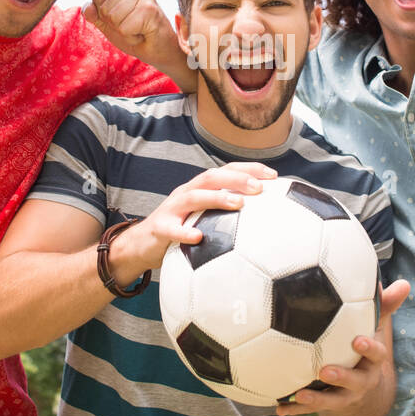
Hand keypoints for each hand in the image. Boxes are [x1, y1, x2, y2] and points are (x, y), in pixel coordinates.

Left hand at [83, 0, 173, 57]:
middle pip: (104, 8)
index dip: (106, 16)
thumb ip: (96, 16)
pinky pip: (124, 28)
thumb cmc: (139, 36)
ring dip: (124, 32)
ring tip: (139, 30)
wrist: (163, 52)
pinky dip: (132, 37)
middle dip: (115, 25)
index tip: (125, 21)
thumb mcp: (111, 25)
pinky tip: (144, 34)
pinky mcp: (150, 10)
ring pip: (113, 18)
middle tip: (134, 27)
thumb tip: (87, 7)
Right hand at [109, 163, 276, 276]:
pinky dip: (184, 232)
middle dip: (237, 179)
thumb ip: (226, 216)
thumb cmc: (180, 232)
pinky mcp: (159, 229)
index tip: (274, 176)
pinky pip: (171, 229)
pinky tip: (199, 237)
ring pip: (194, 197)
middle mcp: (186, 193)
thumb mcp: (204, 220)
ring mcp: (171, 209)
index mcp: (199, 189)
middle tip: (260, 188)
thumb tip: (264, 223)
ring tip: (238, 204)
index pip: (226, 171)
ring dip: (217, 198)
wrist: (140, 246)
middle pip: (212, 177)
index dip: (249, 169)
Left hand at [276, 279, 410, 415]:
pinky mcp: (328, 406)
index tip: (357, 340)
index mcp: (372, 361)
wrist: (364, 393)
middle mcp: (362, 381)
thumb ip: (385, 307)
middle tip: (325, 370)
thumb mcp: (375, 330)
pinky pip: (312, 410)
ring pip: (334, 400)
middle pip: (356, 382)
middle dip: (342, 377)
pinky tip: (278, 408)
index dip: (369, 348)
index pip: (377, 354)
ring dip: (317, 398)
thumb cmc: (364, 351)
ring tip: (299, 393)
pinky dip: (295, 409)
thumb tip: (404, 283)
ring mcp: (345, 396)